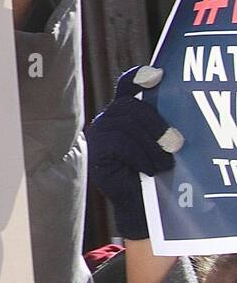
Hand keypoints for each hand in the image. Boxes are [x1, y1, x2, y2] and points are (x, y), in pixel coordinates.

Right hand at [86, 65, 184, 240]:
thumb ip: (165, 124)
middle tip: (176, 143)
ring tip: (163, 164)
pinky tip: (148, 169)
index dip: (139, 77)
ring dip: (150, 146)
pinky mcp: (97, 153)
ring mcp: (100, 135)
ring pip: (125, 126)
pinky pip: (119, 145)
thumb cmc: (161, 172)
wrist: (146, 205)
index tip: (158, 77)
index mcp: (127, 112)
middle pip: (129, 106)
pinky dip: (139, 157)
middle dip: (155, 124)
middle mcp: (110, 119)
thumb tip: (185, 105)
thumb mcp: (165, 143)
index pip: (128, 85)